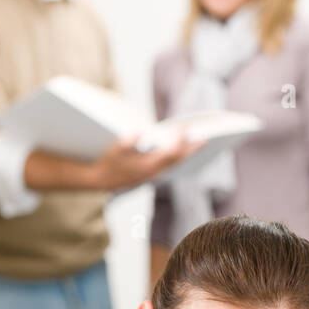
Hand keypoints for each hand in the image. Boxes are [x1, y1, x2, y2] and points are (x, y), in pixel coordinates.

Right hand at [90, 131, 204, 190]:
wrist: (101, 180)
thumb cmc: (107, 162)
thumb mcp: (113, 150)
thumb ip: (127, 141)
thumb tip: (140, 131)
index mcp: (147, 166)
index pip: (168, 153)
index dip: (178, 141)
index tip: (185, 128)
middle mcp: (154, 172)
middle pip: (178, 159)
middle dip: (193, 148)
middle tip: (208, 136)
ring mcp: (155, 174)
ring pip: (177, 163)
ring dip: (190, 152)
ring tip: (202, 140)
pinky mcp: (154, 173)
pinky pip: (173, 164)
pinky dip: (182, 156)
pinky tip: (188, 147)